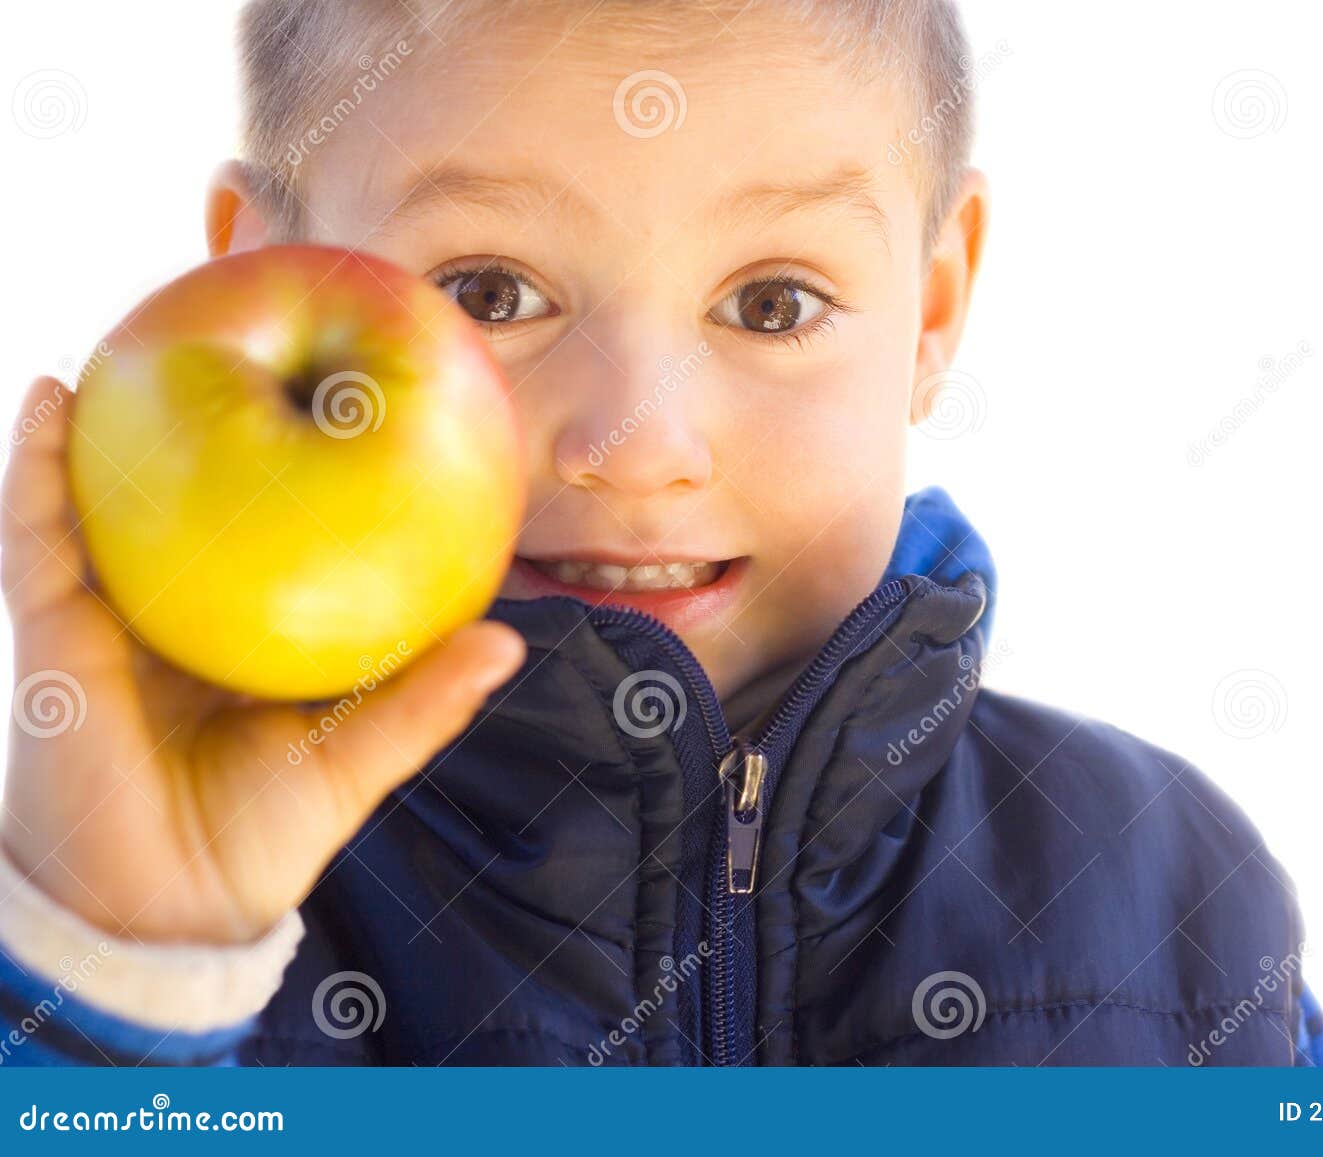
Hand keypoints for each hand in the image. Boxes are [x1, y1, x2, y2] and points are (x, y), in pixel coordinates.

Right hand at [0, 376, 524, 944]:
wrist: (162, 910)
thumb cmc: (259, 835)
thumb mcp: (355, 758)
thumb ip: (423, 702)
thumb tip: (511, 640)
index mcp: (247, 625)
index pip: (275, 531)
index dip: (301, 467)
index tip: (343, 392)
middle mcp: (180, 605)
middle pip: (192, 497)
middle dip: (209, 418)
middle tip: (243, 328)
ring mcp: (112, 610)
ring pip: (106, 493)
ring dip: (116, 413)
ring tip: (140, 325)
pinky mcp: (55, 628)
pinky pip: (40, 532)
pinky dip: (38, 465)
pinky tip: (55, 398)